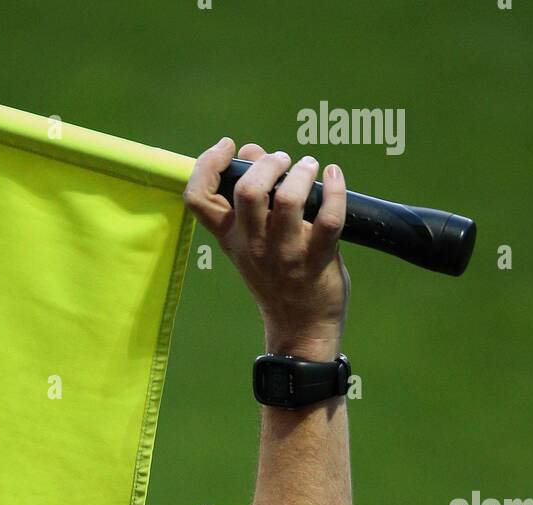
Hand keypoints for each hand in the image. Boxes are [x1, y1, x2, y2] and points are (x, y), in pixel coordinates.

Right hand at [184, 138, 349, 359]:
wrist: (300, 328)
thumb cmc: (278, 278)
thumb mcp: (252, 242)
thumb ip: (250, 198)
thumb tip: (250, 151)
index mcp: (231, 238)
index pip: (197, 199)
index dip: (207, 164)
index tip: (228, 148)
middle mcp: (253, 245)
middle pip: (247, 191)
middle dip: (267, 164)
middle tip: (282, 161)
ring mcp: (286, 254)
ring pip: (289, 200)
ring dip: (301, 173)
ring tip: (308, 167)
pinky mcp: (318, 259)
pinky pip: (330, 218)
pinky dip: (335, 189)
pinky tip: (334, 175)